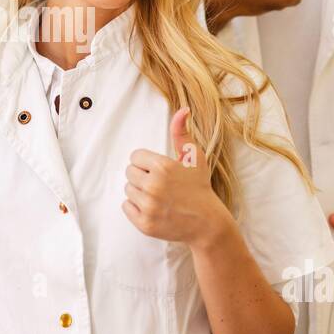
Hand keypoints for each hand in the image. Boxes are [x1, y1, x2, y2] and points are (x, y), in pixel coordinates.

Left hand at [124, 108, 233, 245]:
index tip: (159, 170)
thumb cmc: (199, 187)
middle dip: (143, 176)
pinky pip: (126, 207)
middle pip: (129, 172)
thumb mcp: (194, 157)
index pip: (135, 157)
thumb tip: (182, 109)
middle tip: (159, 184)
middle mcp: (153, 186)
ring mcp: (148, 206)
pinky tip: (153, 207)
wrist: (207, 222)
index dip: (147, 162)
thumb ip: (182, 133)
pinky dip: (136, 207)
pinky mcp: (145, 224)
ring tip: (158, 196)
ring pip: (128, 190)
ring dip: (139, 192)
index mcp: (163, 167)